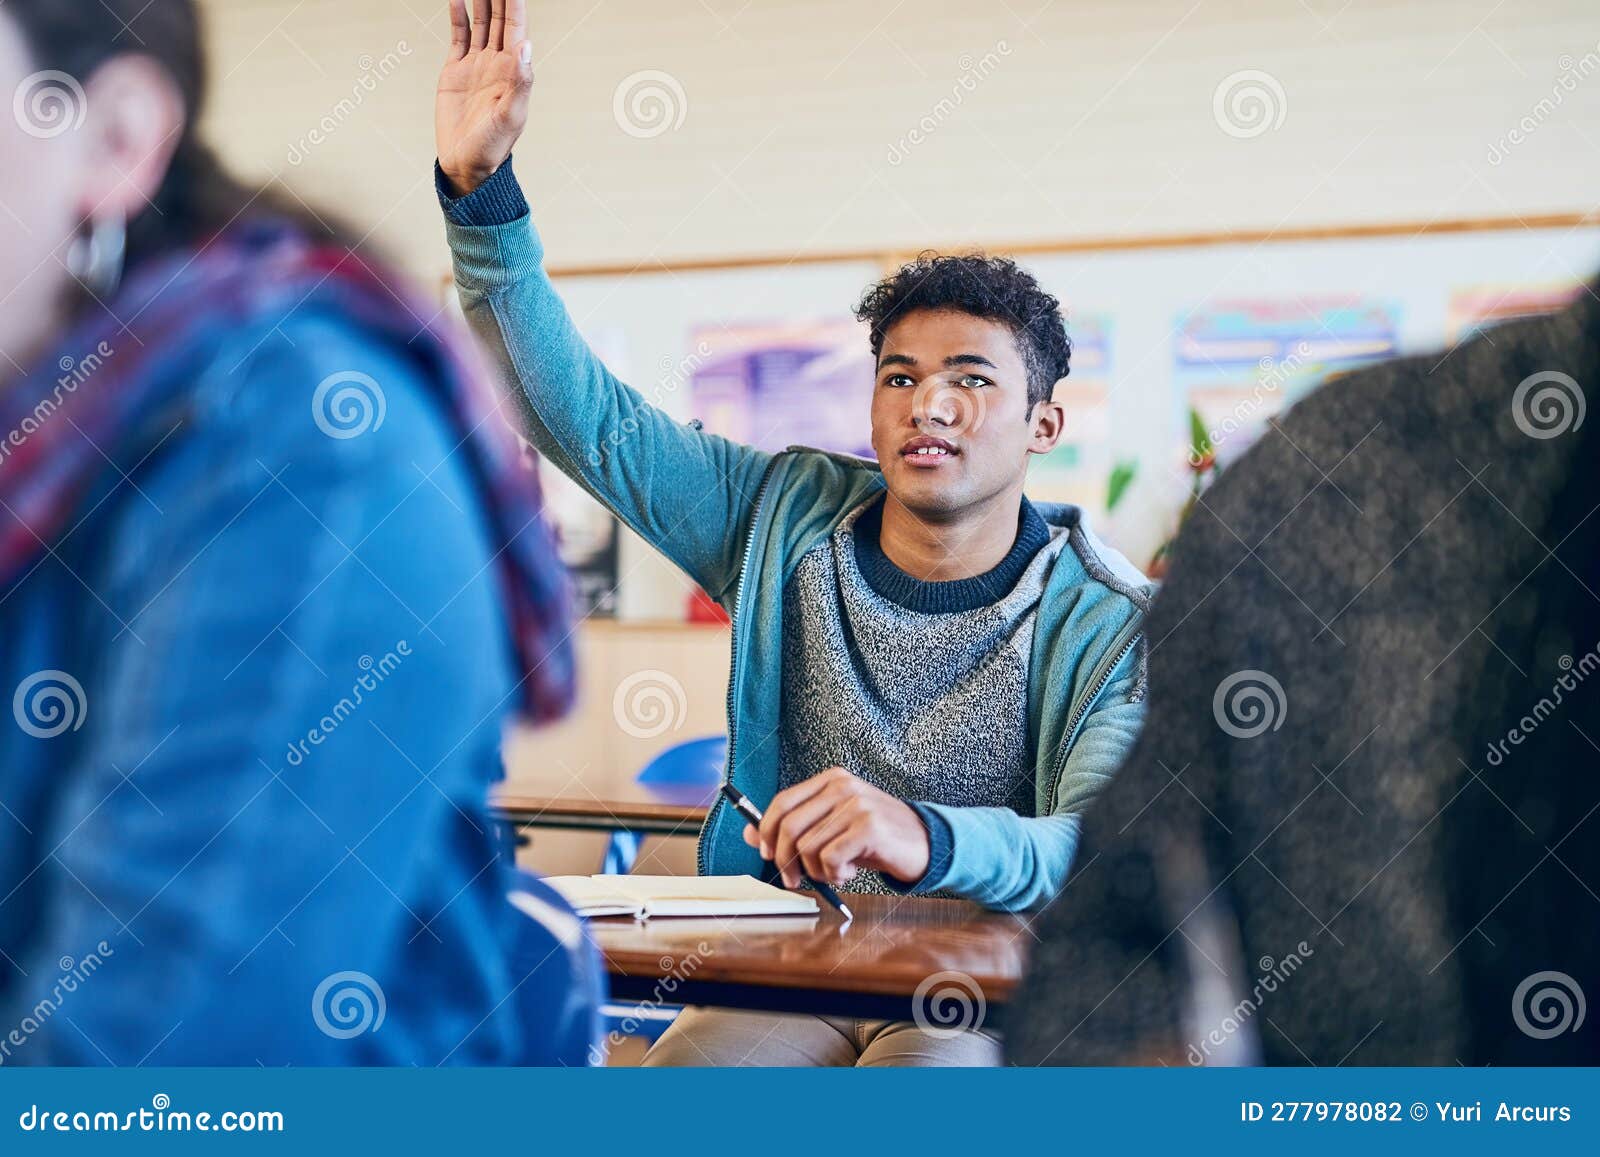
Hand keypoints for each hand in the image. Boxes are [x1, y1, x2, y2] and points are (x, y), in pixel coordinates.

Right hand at [436, 0, 533, 195]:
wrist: (466, 165)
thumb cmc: (493, 147)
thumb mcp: (511, 116)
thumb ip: (521, 82)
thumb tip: (525, 46)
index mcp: (514, 71)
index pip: (516, 26)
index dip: (514, 2)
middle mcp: (497, 63)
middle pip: (499, 18)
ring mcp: (476, 65)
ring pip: (481, 22)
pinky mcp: (455, 70)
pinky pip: (458, 36)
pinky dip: (458, 16)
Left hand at [741, 767, 930, 888]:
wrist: (924, 844)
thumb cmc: (873, 839)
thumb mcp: (832, 829)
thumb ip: (794, 829)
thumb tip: (750, 835)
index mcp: (830, 780)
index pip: (782, 802)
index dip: (766, 832)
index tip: (767, 854)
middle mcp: (842, 786)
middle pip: (789, 827)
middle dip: (784, 860)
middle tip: (794, 880)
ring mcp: (857, 805)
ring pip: (808, 847)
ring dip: (817, 871)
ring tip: (836, 871)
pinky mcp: (869, 827)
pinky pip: (830, 858)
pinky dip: (834, 874)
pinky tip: (849, 872)